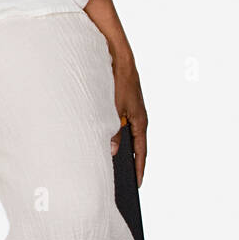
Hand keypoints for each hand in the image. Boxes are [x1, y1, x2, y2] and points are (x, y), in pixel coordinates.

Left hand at [111, 48, 146, 186]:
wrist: (117, 56)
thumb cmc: (118, 80)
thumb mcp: (114, 108)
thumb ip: (113, 129)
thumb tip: (112, 150)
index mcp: (139, 121)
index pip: (141, 150)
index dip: (138, 167)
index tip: (136, 183)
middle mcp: (136, 117)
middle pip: (132, 144)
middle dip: (126, 160)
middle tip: (119, 177)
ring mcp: (128, 111)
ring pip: (121, 133)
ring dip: (115, 144)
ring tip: (104, 160)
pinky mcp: (119, 104)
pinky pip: (115, 123)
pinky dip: (109, 132)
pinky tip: (97, 137)